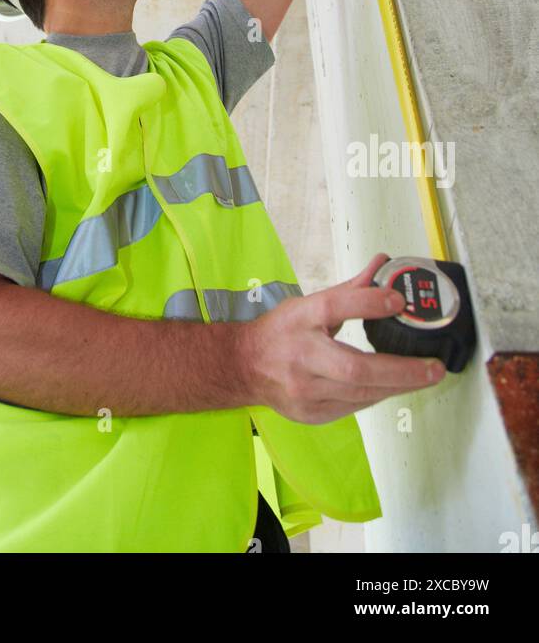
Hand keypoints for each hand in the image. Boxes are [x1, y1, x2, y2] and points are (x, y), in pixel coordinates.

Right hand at [237, 251, 446, 424]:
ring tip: (425, 377)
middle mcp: (302, 357)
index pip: (334, 307)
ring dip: (397, 385)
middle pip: (355, 368)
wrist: (244, 367)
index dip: (368, 302)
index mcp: (300, 319)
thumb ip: (351, 291)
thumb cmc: (281, 332)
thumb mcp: (309, 304)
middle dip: (401, 371)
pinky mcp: (312, 414)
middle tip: (434, 367)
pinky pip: (354, 407)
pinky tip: (393, 386)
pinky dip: (377, 395)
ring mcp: (305, 391)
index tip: (398, 299)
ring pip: (361, 393)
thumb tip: (382, 265)